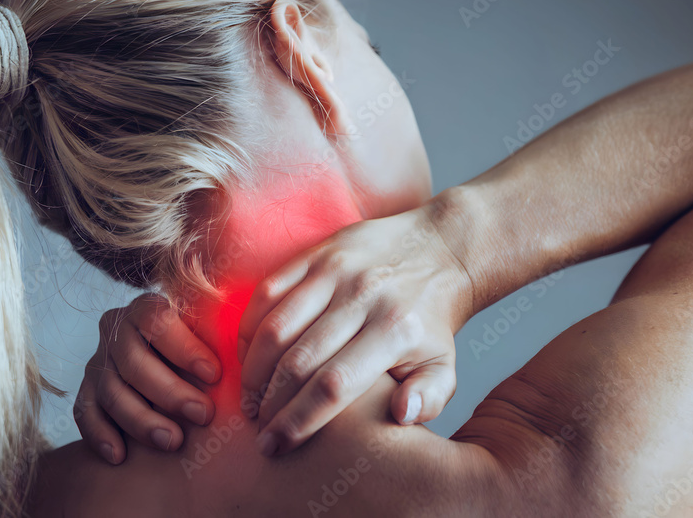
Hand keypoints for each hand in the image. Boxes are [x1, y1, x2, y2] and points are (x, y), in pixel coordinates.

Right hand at [74, 293, 220, 463]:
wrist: (170, 362)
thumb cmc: (201, 348)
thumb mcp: (213, 331)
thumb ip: (226, 331)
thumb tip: (254, 342)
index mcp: (146, 308)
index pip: (157, 321)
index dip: (185, 348)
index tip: (215, 374)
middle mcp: (116, 331)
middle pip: (133, 362)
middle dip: (170, 392)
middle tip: (204, 415)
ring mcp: (99, 362)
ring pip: (111, 391)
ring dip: (142, 420)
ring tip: (173, 441)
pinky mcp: (88, 392)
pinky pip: (86, 413)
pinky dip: (101, 435)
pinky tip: (120, 455)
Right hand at [238, 198, 472, 455]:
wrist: (438, 248)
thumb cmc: (431, 320)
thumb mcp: (445, 364)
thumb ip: (430, 397)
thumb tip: (401, 416)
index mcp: (395, 331)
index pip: (334, 385)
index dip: (298, 419)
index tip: (274, 445)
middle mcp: (363, 298)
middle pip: (299, 360)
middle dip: (270, 402)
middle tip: (258, 426)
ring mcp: (336, 271)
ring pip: (276, 327)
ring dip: (254, 369)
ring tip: (250, 397)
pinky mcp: (316, 252)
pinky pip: (268, 291)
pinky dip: (249, 327)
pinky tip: (247, 356)